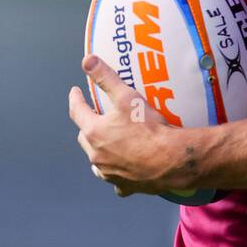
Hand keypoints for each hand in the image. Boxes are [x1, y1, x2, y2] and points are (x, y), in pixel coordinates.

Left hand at [68, 53, 185, 196]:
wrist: (171, 161)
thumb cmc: (149, 128)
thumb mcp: (127, 97)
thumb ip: (106, 77)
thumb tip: (88, 60)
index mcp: (95, 132)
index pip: (77, 111)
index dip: (75, 99)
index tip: (75, 92)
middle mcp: (96, 155)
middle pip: (84, 137)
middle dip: (86, 125)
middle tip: (95, 115)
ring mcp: (109, 173)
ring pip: (96, 160)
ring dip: (98, 150)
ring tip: (106, 142)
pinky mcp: (124, 185)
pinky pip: (114, 180)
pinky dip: (115, 173)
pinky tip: (121, 169)